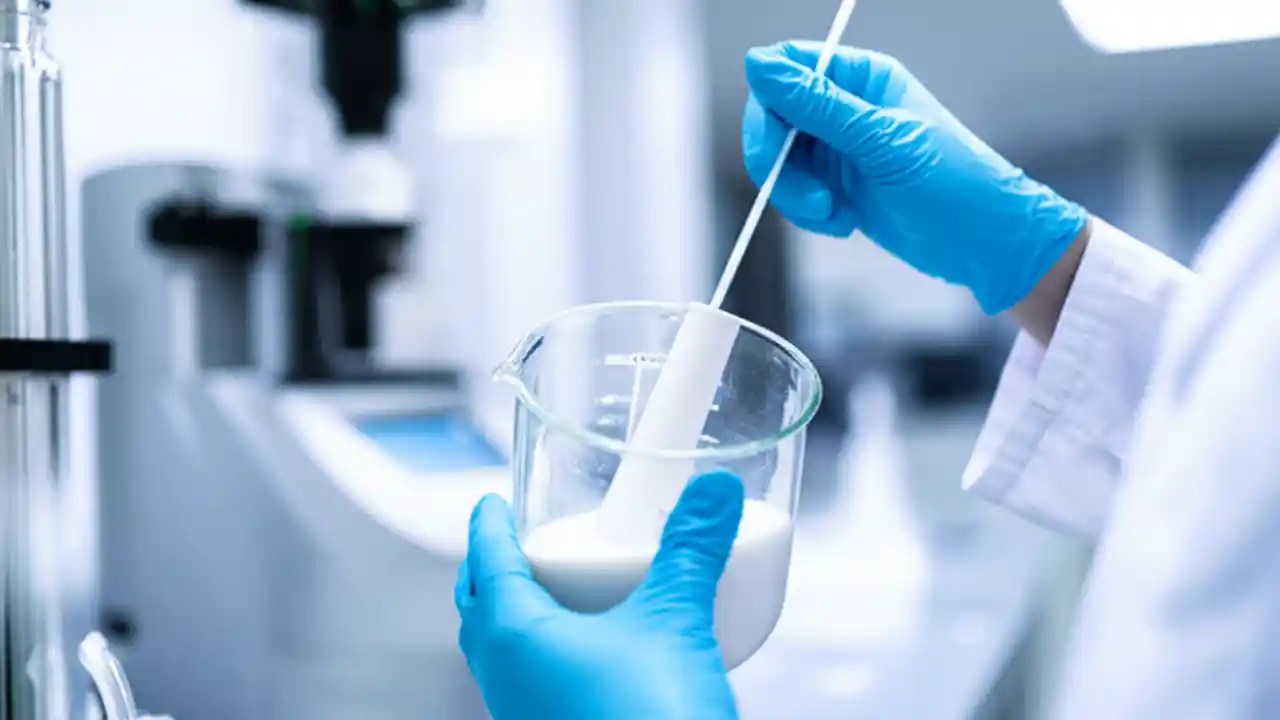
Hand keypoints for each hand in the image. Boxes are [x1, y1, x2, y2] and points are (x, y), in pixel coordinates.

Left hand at [456, 472, 743, 719]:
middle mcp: (506, 680)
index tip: (488, 504)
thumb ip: (692, 549)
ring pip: (500, 654)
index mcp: (515, 637)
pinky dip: (540, 654)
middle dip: (491, 570)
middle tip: (510, 541)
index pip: (486, 564)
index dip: (488, 527)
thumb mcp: (675, 622)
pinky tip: (584, 655)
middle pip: (480, 609)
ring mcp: (524, 718)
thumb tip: (716, 489)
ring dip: (512, 615)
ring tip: (546, 592)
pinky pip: (528, 687)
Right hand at [742, 42, 1087, 313]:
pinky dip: (809, 215)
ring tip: (833, 214)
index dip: (770, 104)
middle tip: (810, 198)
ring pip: (779, 163)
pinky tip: (844, 222)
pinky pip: (793, 194)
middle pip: (773, 119)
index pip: (788, 68)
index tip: (772, 146)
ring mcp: (838, 149)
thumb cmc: (953, 184)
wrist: (982, 244)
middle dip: (780, 164)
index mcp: (861, 77)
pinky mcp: (835, 186)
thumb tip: (759, 64)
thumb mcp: (880, 142)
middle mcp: (844, 107)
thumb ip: (816, 104)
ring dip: (795, 196)